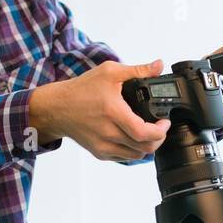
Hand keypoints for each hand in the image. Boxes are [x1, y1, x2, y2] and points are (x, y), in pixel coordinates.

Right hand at [28, 59, 171, 161]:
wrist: (57, 108)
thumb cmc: (81, 90)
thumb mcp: (110, 72)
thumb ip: (138, 70)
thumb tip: (159, 65)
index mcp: (113, 113)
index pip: (144, 133)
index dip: (160, 131)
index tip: (165, 123)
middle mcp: (108, 133)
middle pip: (144, 148)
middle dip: (158, 139)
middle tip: (160, 128)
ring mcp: (103, 145)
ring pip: (136, 155)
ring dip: (147, 146)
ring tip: (148, 132)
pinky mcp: (100, 152)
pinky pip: (124, 157)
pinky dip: (133, 150)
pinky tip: (133, 138)